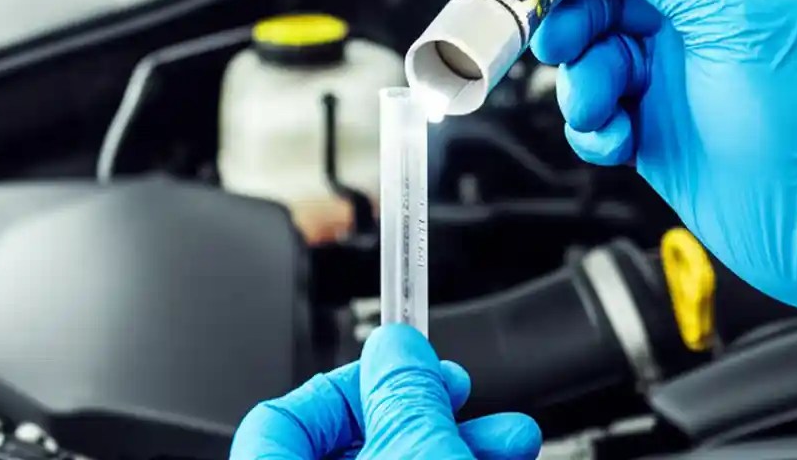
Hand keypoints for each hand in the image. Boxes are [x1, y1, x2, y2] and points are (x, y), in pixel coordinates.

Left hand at [230, 324, 540, 458]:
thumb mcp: (417, 455)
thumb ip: (404, 393)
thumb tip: (396, 348)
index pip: (284, 418)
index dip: (349, 380)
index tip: (402, 363)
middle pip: (353, 444)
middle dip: (423, 409)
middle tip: (461, 391)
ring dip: (458, 441)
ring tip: (512, 436)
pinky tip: (505, 459)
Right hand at [479, 0, 796, 344]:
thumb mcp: (733, 19)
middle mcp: (692, 20)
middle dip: (567, 17)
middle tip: (553, 39)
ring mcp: (671, 77)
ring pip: (589, 57)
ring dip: (581, 80)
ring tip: (601, 104)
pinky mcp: (655, 131)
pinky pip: (597, 115)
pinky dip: (594, 127)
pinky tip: (618, 138)